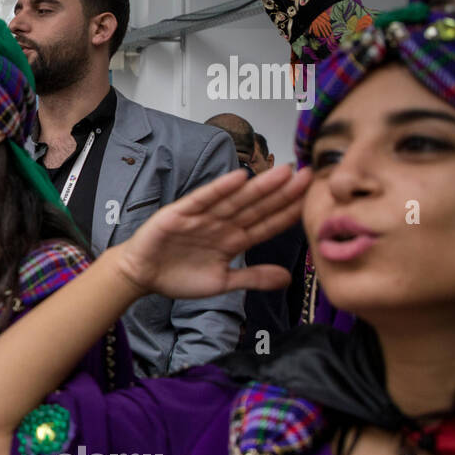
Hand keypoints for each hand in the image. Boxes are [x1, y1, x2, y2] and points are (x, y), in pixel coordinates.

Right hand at [110, 164, 310, 298]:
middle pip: (257, 207)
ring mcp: (202, 218)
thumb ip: (253, 278)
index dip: (289, 211)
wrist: (141, 274)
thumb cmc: (178, 276)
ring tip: (283, 172)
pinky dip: (219, 189)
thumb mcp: (222, 282)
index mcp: (233, 240)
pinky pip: (203, 200)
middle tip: (309, 174)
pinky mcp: (180, 214)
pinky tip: (239, 178)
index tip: (314, 198)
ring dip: (259, 186)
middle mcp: (221, 225)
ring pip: (236, 200)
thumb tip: (288, 279)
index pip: (267, 224)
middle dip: (283, 192)